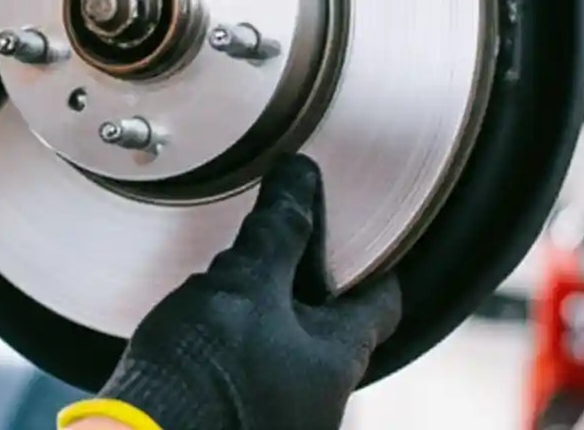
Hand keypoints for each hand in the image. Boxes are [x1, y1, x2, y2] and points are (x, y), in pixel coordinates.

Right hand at [84, 155, 401, 429]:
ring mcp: (273, 407)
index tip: (365, 228)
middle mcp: (315, 394)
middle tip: (288, 228)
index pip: (381, 300)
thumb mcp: (247, 285)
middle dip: (304, 272)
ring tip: (237, 262)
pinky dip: (231, 329)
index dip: (373, 258)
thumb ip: (277, 230)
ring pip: (279, 336)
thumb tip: (300, 178)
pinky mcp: (229, 411)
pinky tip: (202, 312)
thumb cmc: (205, 381)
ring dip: (261, 300)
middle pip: (326, 316)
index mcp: (338, 361)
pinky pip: (242, 359)